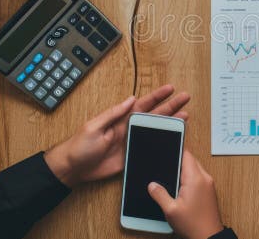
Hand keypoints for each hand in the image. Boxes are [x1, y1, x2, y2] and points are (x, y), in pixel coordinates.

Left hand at [44, 85, 190, 186]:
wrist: (72, 169)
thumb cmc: (78, 146)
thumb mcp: (93, 126)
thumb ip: (112, 114)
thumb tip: (130, 100)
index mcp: (120, 119)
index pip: (143, 104)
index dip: (157, 96)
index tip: (170, 89)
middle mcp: (128, 128)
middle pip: (154, 115)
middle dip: (171, 106)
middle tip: (185, 98)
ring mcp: (130, 142)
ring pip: (155, 130)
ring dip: (170, 123)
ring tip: (185, 115)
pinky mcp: (130, 156)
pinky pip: (149, 148)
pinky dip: (161, 143)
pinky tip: (171, 139)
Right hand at [148, 151, 223, 238]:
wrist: (209, 236)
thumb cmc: (193, 225)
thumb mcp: (171, 210)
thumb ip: (160, 194)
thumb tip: (152, 185)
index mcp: (195, 179)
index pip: (186, 155)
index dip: (176, 150)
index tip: (167, 148)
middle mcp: (205, 178)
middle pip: (191, 160)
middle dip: (179, 161)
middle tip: (166, 166)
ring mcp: (209, 184)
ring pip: (196, 168)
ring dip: (185, 170)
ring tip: (172, 177)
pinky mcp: (210, 191)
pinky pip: (199, 177)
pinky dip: (190, 177)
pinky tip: (181, 187)